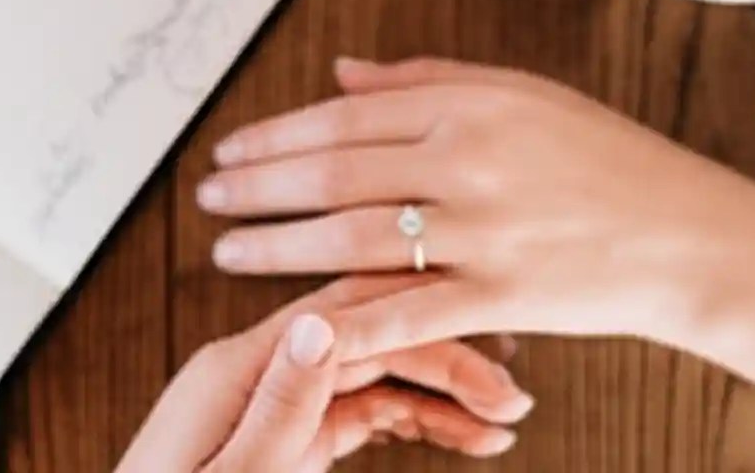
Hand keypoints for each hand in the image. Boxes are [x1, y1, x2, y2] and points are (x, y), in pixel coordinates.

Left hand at [116, 277, 530, 472]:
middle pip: (371, 339)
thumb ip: (279, 408)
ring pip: (374, 374)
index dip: (429, 334)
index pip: (352, 318)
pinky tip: (458, 435)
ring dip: (438, 394)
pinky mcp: (284, 433)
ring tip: (503, 423)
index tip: (495, 368)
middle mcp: (259, 369)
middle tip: (515, 399)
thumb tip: (321, 322)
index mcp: (239, 367)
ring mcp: (273, 398)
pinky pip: (358, 411)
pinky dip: (409, 419)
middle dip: (446, 362)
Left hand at [198, 57, 754, 359]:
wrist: (683, 232)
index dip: (274, 136)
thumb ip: (424, 80)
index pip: (342, 118)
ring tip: (227, 252)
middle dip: (256, 189)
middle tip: (208, 200)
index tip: (228, 151)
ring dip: (277, 246)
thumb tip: (340, 74)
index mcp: (468, 104)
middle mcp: (468, 159)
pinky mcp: (502, 293)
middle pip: (333, 173)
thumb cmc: (601, 157)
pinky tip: (298, 322)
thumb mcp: (519, 94)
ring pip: (352, 236)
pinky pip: (408, 308)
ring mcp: (484, 228)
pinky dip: (350, 318)